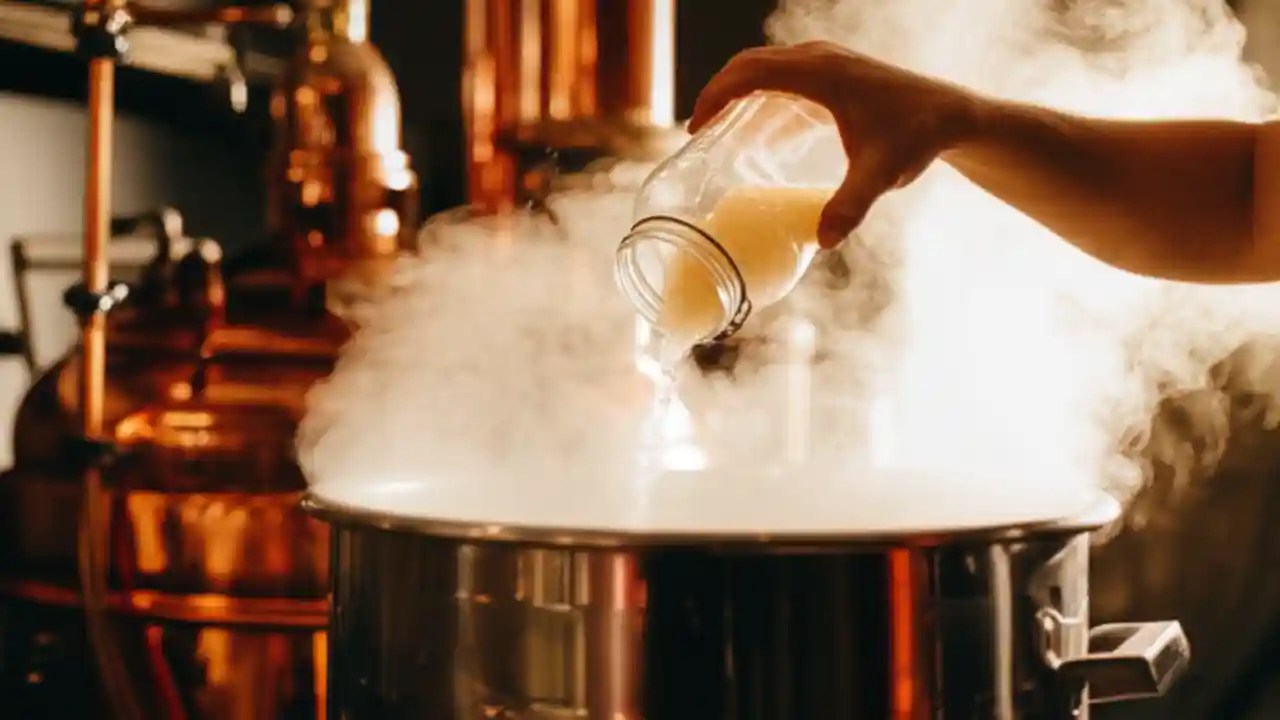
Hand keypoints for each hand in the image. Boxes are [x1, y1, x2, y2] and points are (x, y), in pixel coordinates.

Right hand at [690, 42, 983, 247]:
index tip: (696, 128)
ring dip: (739, 95)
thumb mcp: (882, 174)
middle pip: (749, 64)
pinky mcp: (834, 75)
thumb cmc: (917, 136)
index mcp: (820, 73)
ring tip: (719, 134)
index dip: (716, 97)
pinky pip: (785, 80)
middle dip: (718, 94)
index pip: (749, 73)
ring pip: (766, 69)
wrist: (953, 114)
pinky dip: (764, 102)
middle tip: (698, 133)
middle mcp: (819, 59)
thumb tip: (823, 241)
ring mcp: (827, 63)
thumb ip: (850, 205)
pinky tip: (761, 140)